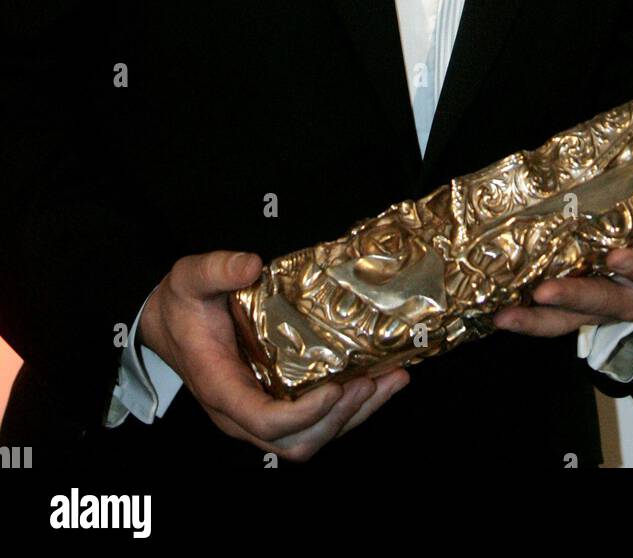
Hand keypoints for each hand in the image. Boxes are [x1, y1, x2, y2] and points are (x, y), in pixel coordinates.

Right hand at [138, 250, 409, 461]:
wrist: (168, 321)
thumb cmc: (181, 305)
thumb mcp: (190, 278)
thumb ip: (217, 269)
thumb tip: (251, 264)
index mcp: (221, 388)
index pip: (266, 421)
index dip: (306, 413)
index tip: (337, 386)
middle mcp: (241, 415)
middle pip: (297, 442)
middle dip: (340, 418)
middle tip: (371, 381)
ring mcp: (259, 415)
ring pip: (311, 439)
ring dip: (355, 417)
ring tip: (390, 381)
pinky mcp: (275, 405)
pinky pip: (316, 423)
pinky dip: (351, 409)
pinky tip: (381, 381)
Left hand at [492, 158, 632, 337]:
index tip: (616, 255)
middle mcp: (631, 294)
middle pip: (606, 302)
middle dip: (577, 297)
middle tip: (546, 290)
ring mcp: (601, 305)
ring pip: (572, 319)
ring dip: (539, 319)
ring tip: (507, 313)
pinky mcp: (576, 308)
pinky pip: (551, 318)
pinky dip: (526, 319)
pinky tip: (497, 312)